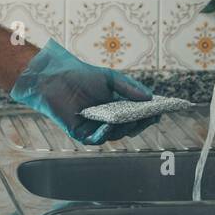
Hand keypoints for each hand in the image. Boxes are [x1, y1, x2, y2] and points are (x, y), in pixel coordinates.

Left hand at [8, 40, 157, 144]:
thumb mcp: (110, 78)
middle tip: (148, 116)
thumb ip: (129, 88)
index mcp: (117, 106)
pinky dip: (104, 133)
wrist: (56, 78)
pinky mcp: (82, 133)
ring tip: (130, 118)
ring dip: (123, 127)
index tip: (159, 111)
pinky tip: (108, 125)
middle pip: (130, 127)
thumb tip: (149, 98)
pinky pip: (97, 138)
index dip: (149, 115)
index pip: (137, 114)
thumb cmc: (82, 76)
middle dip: (140, 122)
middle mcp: (109, 119)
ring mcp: (96, 127)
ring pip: (116, 134)